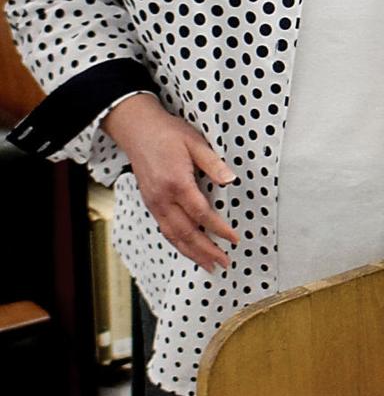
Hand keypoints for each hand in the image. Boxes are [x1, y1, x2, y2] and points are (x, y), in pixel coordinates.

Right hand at [103, 94, 239, 272]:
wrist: (136, 129)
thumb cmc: (166, 133)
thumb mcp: (195, 142)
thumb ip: (213, 163)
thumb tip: (231, 180)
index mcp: (176, 183)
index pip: (201, 214)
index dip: (219, 229)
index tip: (234, 239)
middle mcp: (162, 197)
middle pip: (185, 232)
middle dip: (205, 250)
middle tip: (223, 263)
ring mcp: (154, 202)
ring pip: (172, 235)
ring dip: (191, 253)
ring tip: (208, 265)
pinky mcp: (150, 203)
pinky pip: (164, 229)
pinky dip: (178, 243)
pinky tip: (189, 250)